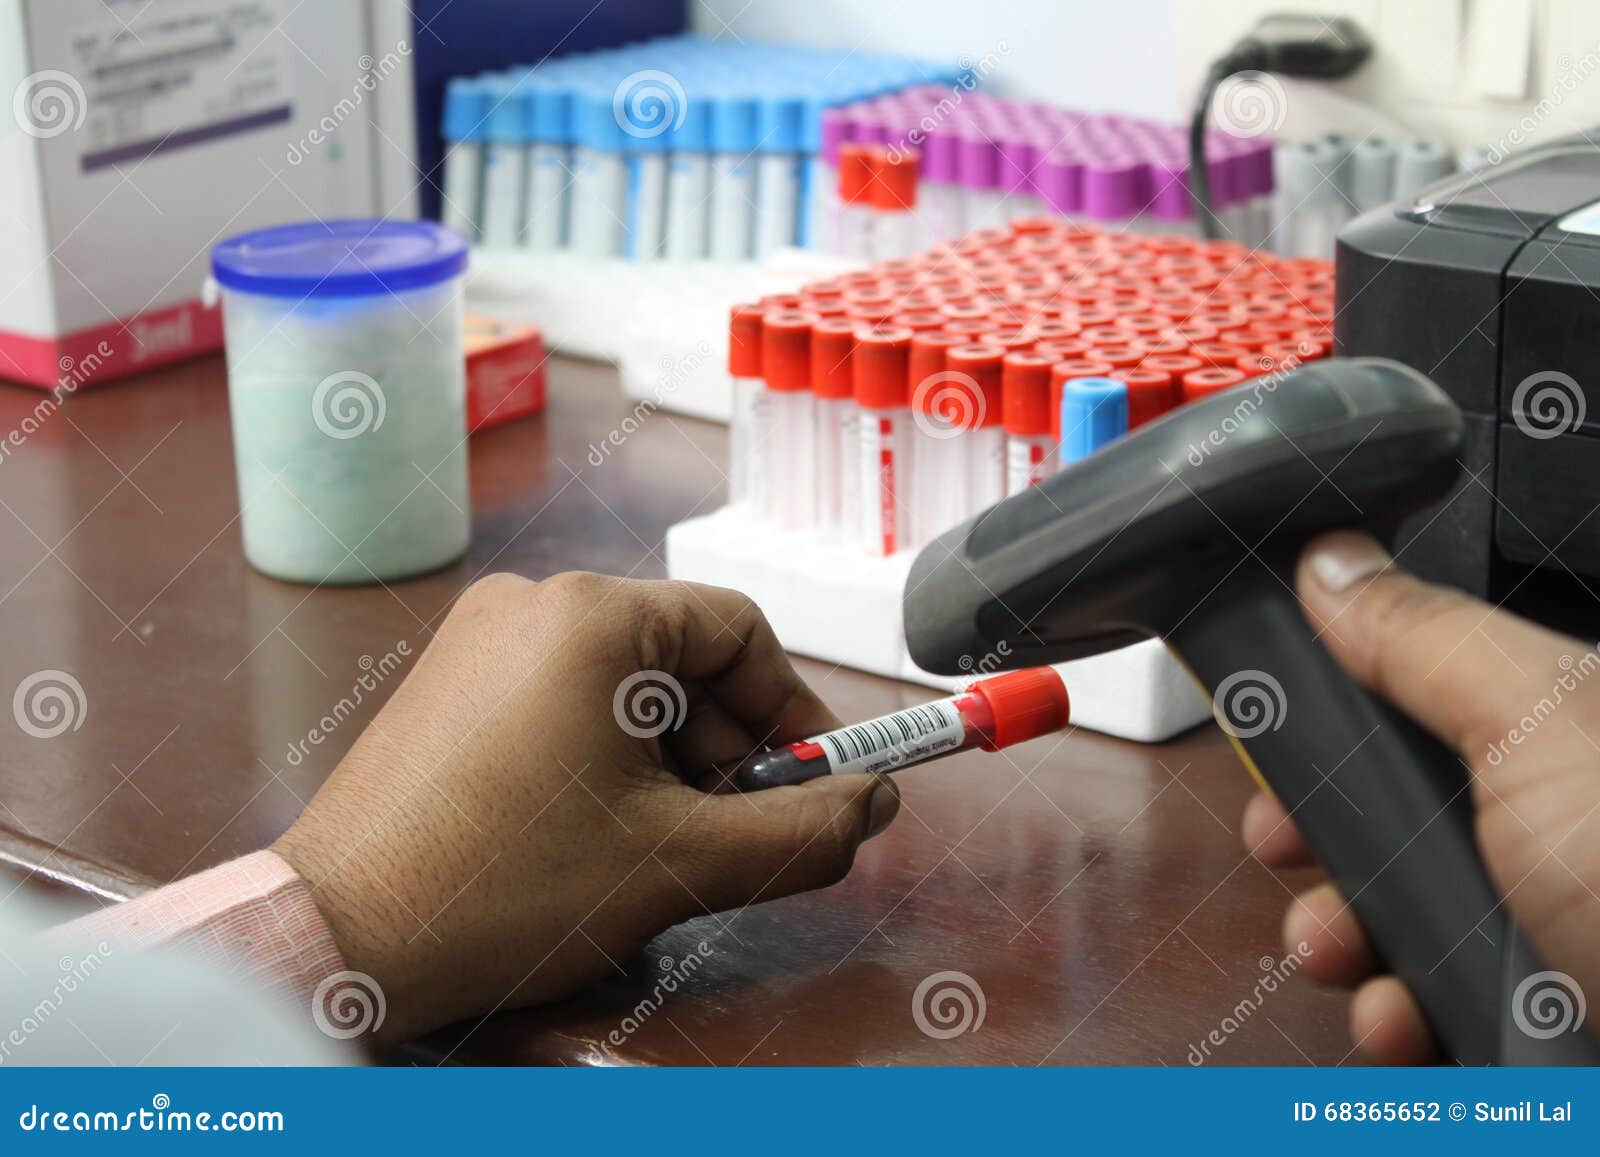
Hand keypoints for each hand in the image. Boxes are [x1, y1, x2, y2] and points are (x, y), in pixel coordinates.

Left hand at [272, 573, 898, 1041]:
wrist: (338, 937)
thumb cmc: (498, 889)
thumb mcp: (679, 864)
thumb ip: (802, 832)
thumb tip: (870, 806)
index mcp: (590, 618)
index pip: (742, 631)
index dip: (797, 711)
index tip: (824, 780)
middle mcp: (531, 606)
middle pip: (683, 659)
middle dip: (731, 749)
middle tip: (746, 831)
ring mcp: (480, 643)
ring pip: (624, 687)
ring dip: (671, 762)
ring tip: (667, 846)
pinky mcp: (450, 687)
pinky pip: (564, 702)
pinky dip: (608, 758)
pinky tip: (604, 834)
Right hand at [1242, 531, 1599, 1062]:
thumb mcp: (1545, 724)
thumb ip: (1430, 638)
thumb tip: (1338, 565)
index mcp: (1573, 727)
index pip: (1430, 685)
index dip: (1341, 702)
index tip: (1281, 721)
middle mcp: (1565, 821)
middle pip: (1405, 803)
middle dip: (1324, 829)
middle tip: (1289, 841)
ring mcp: (1558, 924)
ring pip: (1407, 911)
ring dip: (1343, 932)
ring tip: (1336, 947)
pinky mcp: (1544, 1018)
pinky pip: (1437, 1008)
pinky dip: (1398, 1016)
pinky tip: (1400, 1019)